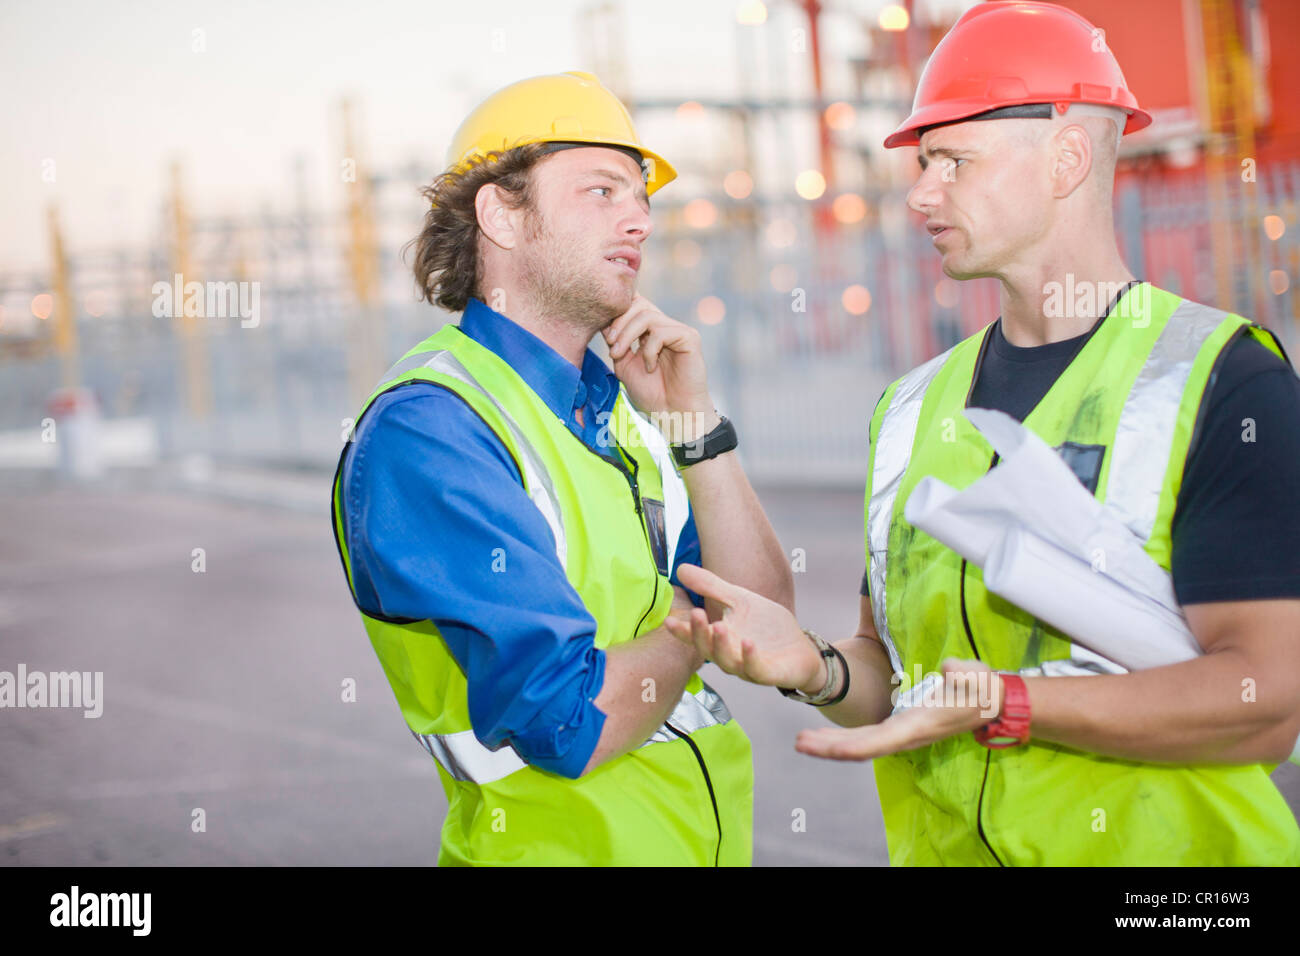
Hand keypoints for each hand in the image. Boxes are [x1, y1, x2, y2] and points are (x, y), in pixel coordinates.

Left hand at [603, 295, 713, 426]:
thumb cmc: (652, 394)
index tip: (604, 335)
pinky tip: (650, 367)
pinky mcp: (690, 338)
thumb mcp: (624, 366)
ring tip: (620, 355)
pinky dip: (649, 350)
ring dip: (627, 335)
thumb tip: (603, 320)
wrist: (674, 415)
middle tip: (610, 345)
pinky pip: (661, 332)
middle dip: (618, 322)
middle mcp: (664, 326)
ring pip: (646, 315)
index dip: (615, 312)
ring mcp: (678, 330)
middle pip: (638, 303)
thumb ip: (616, 343)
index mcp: (649, 331)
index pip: (632, 304)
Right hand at [663, 564, 822, 689]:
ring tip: (720, 627)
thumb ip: (712, 587)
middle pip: (709, 650)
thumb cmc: (766, 627)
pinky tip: (748, 643)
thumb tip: (680, 569)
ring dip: (722, 646)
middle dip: (701, 634)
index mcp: (720, 639)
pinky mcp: (770, 674)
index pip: (695, 637)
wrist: (801, 648)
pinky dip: (750, 657)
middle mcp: (730, 656)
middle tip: (696, 613)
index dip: (681, 631)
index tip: (668, 620)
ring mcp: (748, 667)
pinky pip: (756, 669)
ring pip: (729, 662)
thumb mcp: (739, 600)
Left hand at [794, 659, 1003, 760]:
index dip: (852, 746)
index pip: (879, 741)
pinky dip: (843, 739)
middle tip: (799, 743)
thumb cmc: (980, 688)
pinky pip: (866, 738)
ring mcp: (901, 733)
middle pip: (861, 748)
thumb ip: (963, 674)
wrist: (990, 702)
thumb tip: (948, 669)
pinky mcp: (898, 727)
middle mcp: (905, 734)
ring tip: (802, 740)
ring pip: (860, 745)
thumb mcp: (976, 677)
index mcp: (917, 725)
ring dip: (831, 744)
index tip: (828, 748)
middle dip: (830, 747)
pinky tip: (824, 735)